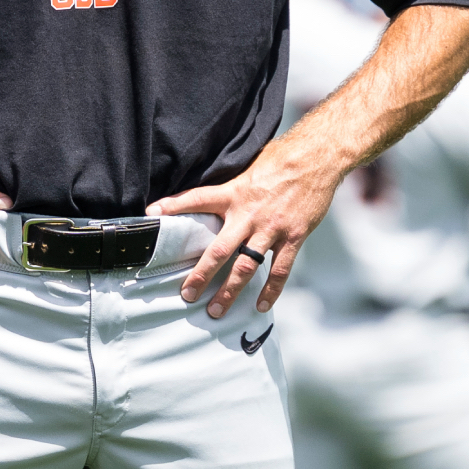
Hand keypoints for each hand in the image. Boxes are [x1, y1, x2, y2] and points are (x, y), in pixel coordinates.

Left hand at [147, 135, 342, 318]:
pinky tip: (260, 305)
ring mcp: (271, 228)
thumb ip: (232, 185)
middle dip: (201, 275)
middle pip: (219, 250)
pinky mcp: (292, 237)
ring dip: (229, 291)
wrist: (317, 158)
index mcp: (234, 193)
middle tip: (186, 295)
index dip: (173, 206)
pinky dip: (270, 291)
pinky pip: (279, 270)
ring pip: (246, 267)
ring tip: (216, 310)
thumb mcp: (249, 165)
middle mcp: (249, 214)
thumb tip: (214, 194)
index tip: (151, 215)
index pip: (197, 199)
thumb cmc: (281, 158)